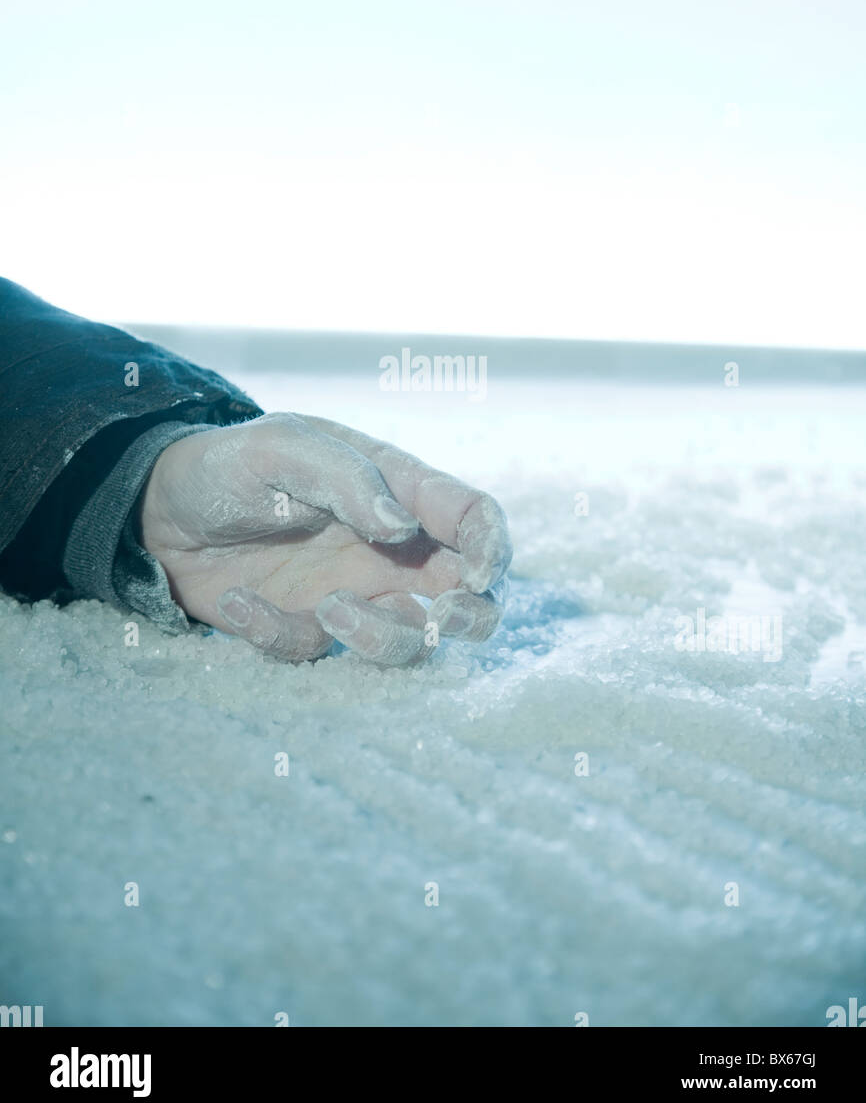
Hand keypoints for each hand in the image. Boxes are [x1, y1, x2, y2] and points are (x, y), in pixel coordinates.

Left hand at [139, 412, 511, 665]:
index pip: (473, 516)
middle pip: (471, 595)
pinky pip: (317, 654)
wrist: (156, 511)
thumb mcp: (279, 448)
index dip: (492, 548)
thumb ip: (344, 476)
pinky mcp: (309, 628)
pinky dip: (280, 636)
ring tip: (326, 609)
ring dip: (380, 638)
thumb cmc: (229, 464)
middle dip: (472, 615)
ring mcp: (354, 591)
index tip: (472, 576)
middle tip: (440, 619)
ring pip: (410, 641)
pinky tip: (236, 602)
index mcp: (396, 489)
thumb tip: (400, 525)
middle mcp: (389, 548)